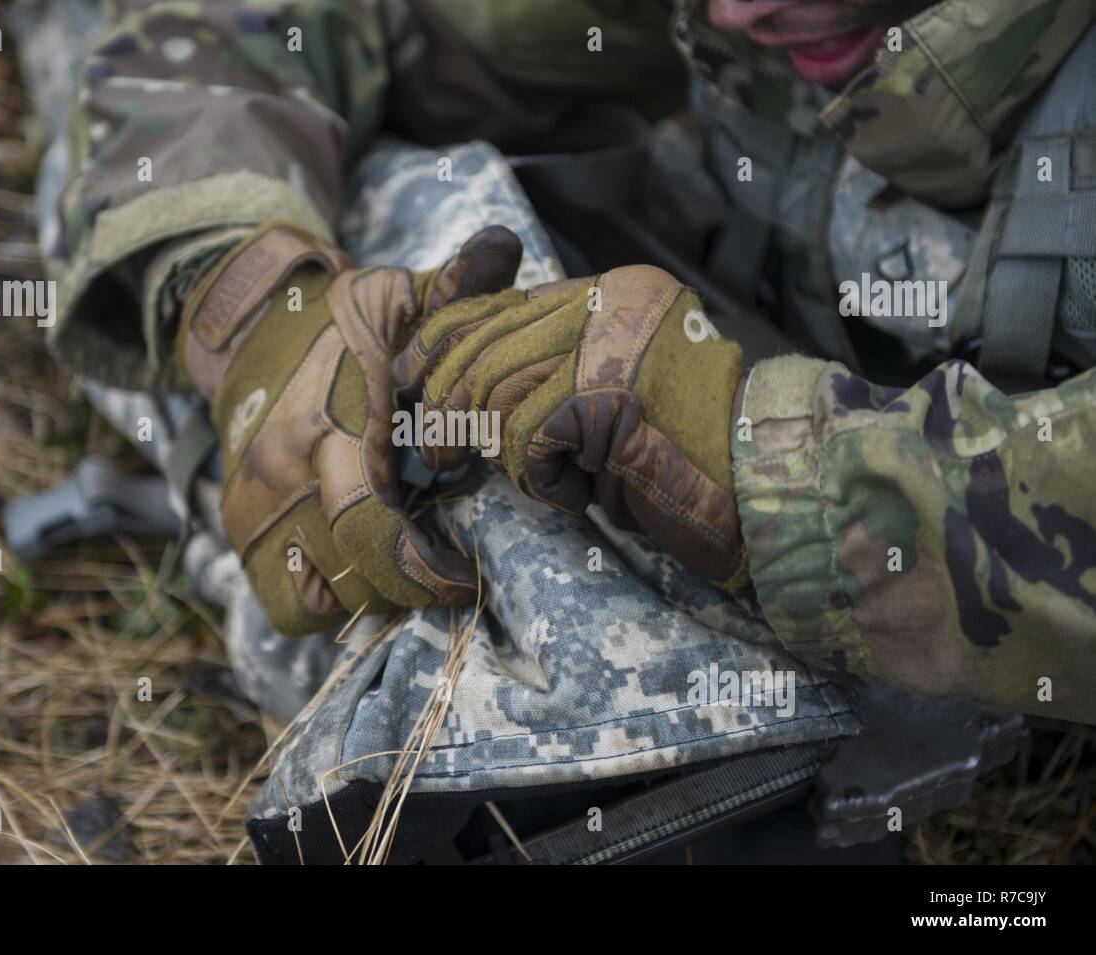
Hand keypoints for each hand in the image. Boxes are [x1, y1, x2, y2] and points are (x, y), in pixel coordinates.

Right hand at [177, 222, 522, 634]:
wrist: (245, 324)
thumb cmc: (340, 318)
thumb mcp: (397, 296)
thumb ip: (456, 284)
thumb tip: (506, 242)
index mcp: (330, 427)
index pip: (372, 530)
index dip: (424, 572)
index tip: (464, 577)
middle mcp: (283, 475)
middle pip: (349, 577)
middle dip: (407, 591)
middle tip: (446, 578)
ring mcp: (255, 505)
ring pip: (315, 598)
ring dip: (367, 598)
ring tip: (402, 571)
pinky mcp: (239, 523)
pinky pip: (281, 599)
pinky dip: (321, 603)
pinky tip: (355, 572)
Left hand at [394, 265, 748, 588]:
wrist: (763, 490)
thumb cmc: (686, 453)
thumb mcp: (614, 390)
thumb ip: (555, 365)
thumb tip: (459, 376)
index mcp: (614, 292)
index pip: (500, 304)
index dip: (444, 343)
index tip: (410, 376)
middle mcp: (612, 305)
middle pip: (485, 347)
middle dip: (445, 401)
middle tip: (433, 447)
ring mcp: (610, 346)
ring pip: (498, 395)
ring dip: (499, 451)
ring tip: (536, 477)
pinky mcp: (606, 399)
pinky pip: (527, 441)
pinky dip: (542, 480)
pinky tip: (581, 491)